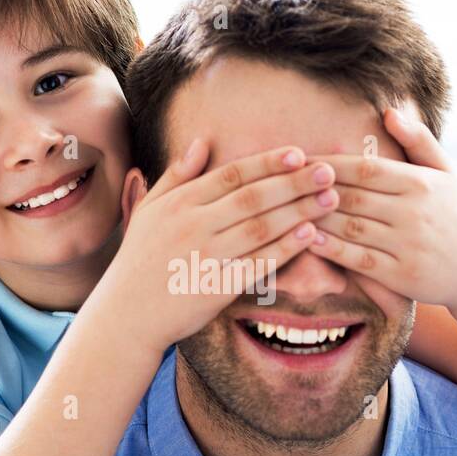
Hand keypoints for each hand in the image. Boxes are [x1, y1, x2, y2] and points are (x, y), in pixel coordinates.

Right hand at [94, 140, 340, 352]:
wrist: (126, 315)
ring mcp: (205, 258)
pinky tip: (310, 236)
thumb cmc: (140, 259)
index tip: (299, 153)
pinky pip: (258, 264)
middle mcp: (192, 226)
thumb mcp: (148, 210)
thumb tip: (203, 141)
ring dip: (298, 211)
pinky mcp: (216, 288)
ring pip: (260, 227)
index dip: (267, 163)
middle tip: (329, 171)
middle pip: (252, 197)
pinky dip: (285, 248)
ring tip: (329, 199)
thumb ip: (177, 175)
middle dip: (294, 183)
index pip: (231, 174)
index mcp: (179, 203)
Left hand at [304, 107, 456, 310]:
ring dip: (315, 218)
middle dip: (313, 190)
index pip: (364, 168)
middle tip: (281, 185)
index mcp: (420, 183)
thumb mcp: (444, 172)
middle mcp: (415, 212)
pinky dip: (331, 250)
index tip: (298, 161)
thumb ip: (417, 140)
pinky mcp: (402, 275)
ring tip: (285, 210)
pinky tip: (306, 240)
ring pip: (350, 228)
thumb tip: (388, 110)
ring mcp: (408, 245)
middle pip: (352, 197)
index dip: (328, 165)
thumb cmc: (453, 214)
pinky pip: (358, 260)